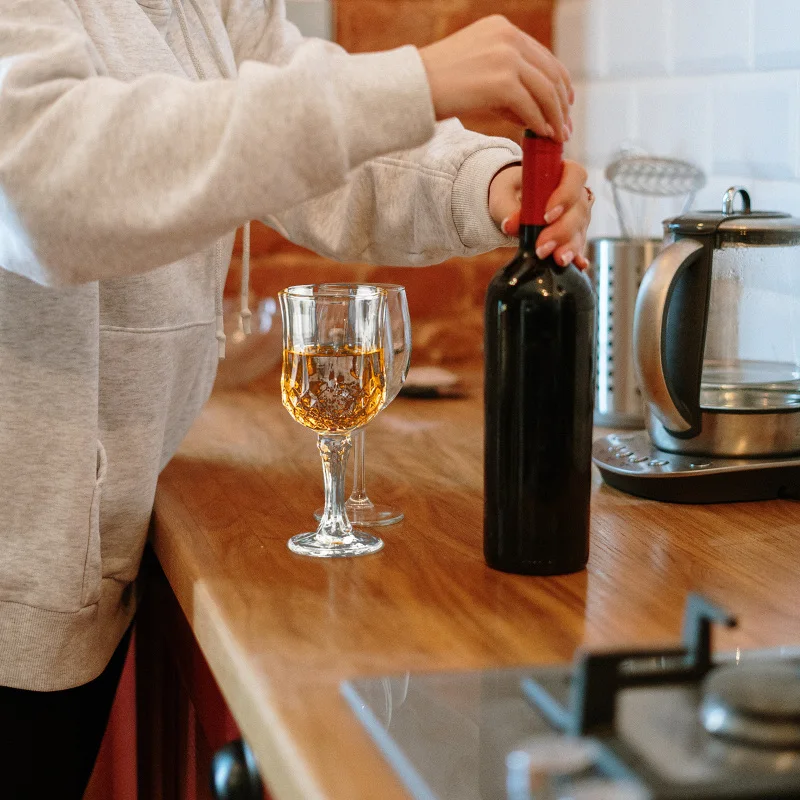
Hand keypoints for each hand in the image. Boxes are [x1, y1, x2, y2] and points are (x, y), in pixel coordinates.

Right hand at [419, 16, 572, 140]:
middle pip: (550, 72)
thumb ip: (506, 82)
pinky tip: (542, 135)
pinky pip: (530, 107)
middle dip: (561, 103)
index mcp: (502, 29)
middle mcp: (508, 37)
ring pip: (545, 90)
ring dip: (555, 116)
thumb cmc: (437, 85)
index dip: (559, 82)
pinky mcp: (502, 82)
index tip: (565, 103)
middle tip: (565, 126)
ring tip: (557, 136)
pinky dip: (540, 123)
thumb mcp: (476, 72)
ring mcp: (506, 57)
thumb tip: (532, 110)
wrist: (411, 88)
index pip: (543, 56)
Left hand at [488, 160, 592, 269]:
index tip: (547, 215)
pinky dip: (576, 255)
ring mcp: (577, 215)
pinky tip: (577, 264)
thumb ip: (507, 207)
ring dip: (568, 246)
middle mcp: (575, 194)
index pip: (574, 176)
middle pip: (578, 209)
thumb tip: (510, 224)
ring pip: (580, 229)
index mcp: (561, 173)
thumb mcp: (503, 195)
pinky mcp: (575, 234)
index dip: (565, 195)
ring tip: (557, 259)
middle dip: (561, 231)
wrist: (512, 203)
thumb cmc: (510, 192)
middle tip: (542, 247)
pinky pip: (579, 245)